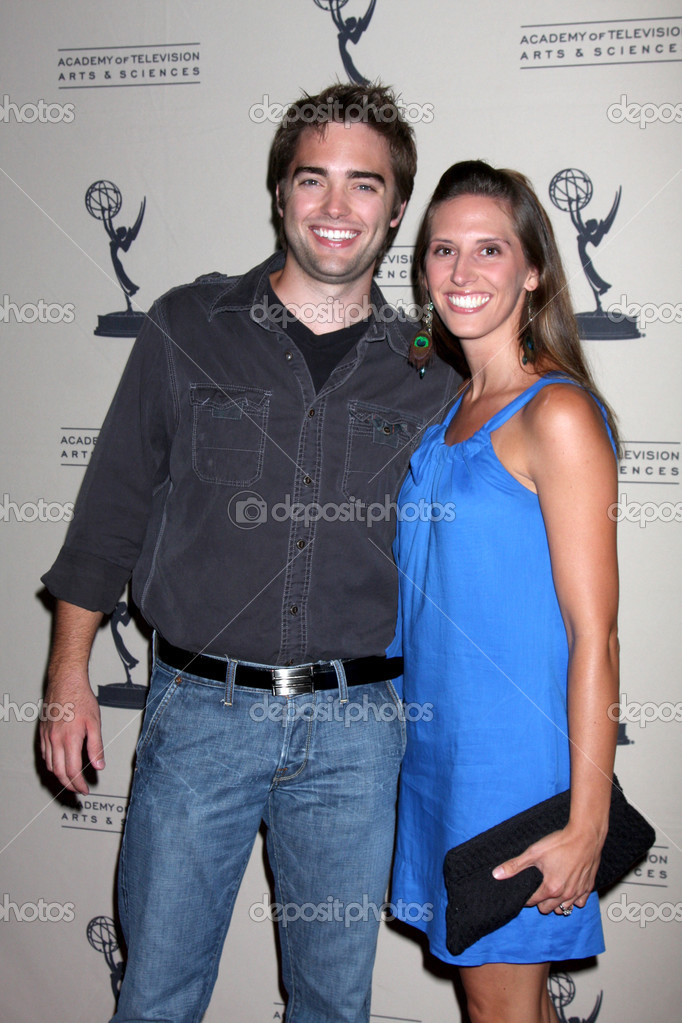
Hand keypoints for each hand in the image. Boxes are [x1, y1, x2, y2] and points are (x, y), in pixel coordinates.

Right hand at [40, 675, 104, 794]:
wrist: (66, 682)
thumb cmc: (81, 699)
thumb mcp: (95, 723)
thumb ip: (96, 746)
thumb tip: (99, 766)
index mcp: (70, 739)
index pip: (72, 771)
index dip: (79, 784)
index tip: (84, 790)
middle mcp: (55, 740)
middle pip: (59, 772)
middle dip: (69, 785)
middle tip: (78, 790)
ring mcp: (47, 736)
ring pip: (50, 764)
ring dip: (59, 776)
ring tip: (70, 780)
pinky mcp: (43, 732)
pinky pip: (44, 754)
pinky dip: (51, 764)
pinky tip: (58, 764)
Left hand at [492, 823, 603, 914]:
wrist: (585, 835)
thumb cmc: (561, 843)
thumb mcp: (534, 852)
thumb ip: (515, 866)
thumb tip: (496, 874)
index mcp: (551, 888)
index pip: (533, 902)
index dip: (526, 897)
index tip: (525, 890)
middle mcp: (565, 894)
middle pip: (547, 909)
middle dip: (540, 901)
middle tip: (537, 888)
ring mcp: (578, 892)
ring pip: (564, 908)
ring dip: (556, 903)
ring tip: (551, 889)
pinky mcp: (588, 887)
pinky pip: (580, 903)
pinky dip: (573, 899)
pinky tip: (568, 889)